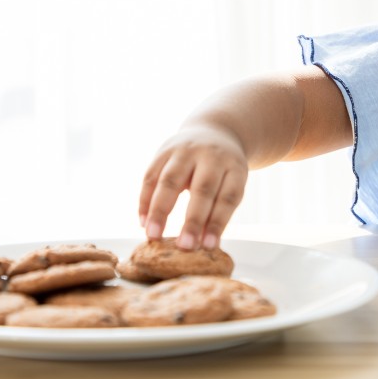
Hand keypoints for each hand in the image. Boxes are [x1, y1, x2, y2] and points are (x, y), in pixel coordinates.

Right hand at [137, 127, 248, 251]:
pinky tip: (144, 222)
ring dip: (160, 210)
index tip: (209, 247)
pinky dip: (145, 200)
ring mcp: (185, 150)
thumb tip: (201, 246)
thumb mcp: (231, 184)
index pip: (228, 197)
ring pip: (170, 181)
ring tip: (152, 236)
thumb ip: (217, 212)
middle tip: (184, 247)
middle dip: (192, 221)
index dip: (218, 223)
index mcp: (234, 167)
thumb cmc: (223, 171)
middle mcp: (211, 156)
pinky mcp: (163, 150)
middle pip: (202, 189)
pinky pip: (151, 176)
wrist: (213, 131)